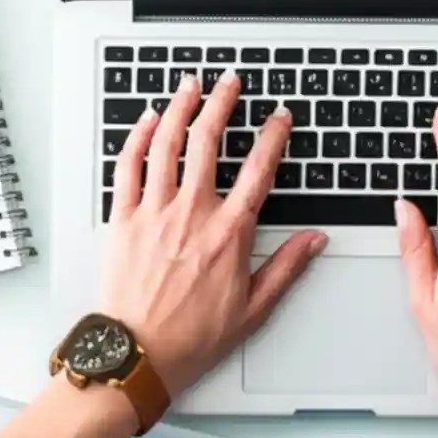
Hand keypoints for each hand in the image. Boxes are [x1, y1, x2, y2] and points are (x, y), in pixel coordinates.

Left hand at [99, 72, 326, 398]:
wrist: (137, 355)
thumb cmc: (191, 336)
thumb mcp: (254, 308)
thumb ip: (287, 267)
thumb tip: (314, 240)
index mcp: (228, 233)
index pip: (259, 169)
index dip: (273, 136)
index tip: (279, 117)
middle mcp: (192, 214)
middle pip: (210, 141)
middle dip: (223, 103)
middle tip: (231, 82)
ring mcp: (154, 212)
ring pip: (168, 144)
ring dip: (181, 107)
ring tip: (191, 85)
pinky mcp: (123, 219)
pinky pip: (128, 166)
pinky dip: (138, 137)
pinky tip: (149, 119)